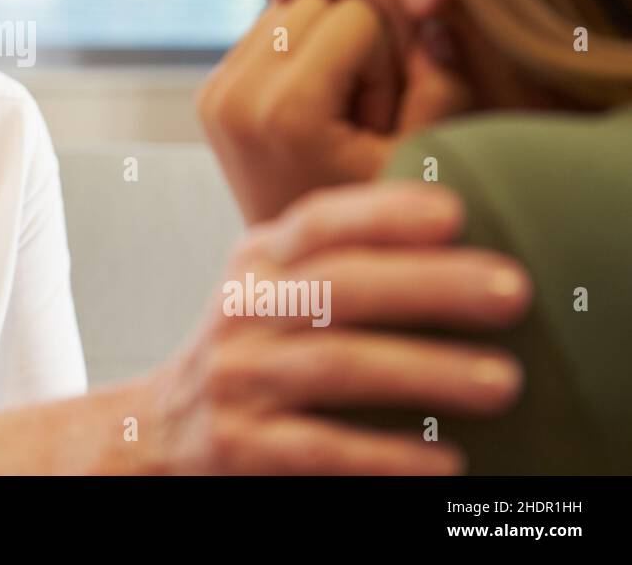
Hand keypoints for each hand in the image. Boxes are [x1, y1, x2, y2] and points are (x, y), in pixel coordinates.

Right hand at [137, 181, 529, 474]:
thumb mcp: (271, 289)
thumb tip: (459, 232)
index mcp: (256, 263)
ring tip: (501, 382)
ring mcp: (236, 380)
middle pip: (337, 287)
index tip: (456, 212)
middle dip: (429, 285)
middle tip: (511, 292)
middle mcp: (242, 312)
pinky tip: (443, 460)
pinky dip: (385, 455)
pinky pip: (319, 449)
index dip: (384, 214)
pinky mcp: (238, 447)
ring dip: (424, 371)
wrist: (160, 430)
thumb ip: (334, 261)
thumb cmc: (250, 353)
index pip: (317, 224)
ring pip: (335, 366)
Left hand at [197, 0, 470, 223]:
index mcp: (285, 110)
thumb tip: (432, 15)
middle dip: (350, 48)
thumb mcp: (427, 156)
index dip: (383, 63)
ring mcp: (214, 95)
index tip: (374, 124)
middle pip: (315, 4)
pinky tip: (309, 114)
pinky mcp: (209, 95)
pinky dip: (296, 56)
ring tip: (333, 118)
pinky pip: (264, 33)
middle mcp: (235, 97)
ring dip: (323, 49)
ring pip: (288, 12)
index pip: (356, 15)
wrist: (309, 265)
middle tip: (354, 119)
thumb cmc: (381, 216)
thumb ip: (442, 85)